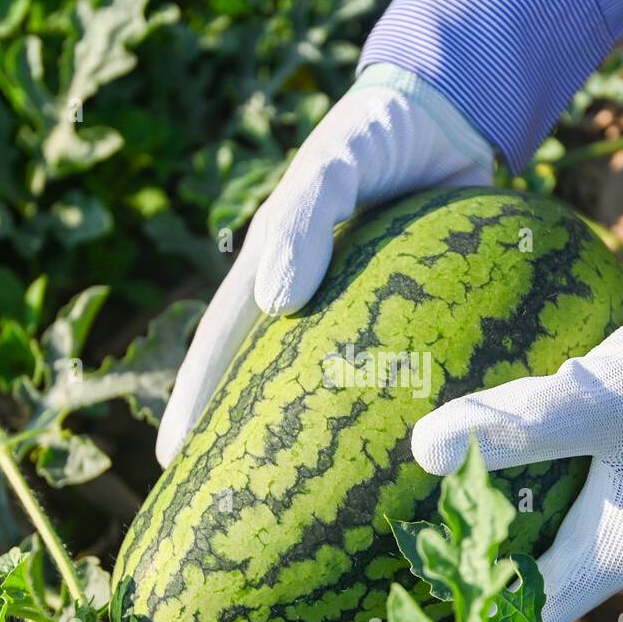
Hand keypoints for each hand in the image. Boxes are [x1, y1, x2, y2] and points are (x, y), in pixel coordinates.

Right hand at [155, 63, 493, 465]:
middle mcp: (309, 303)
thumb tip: (274, 302)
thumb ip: (302, 219)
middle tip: (222, 504)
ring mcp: (359, 317)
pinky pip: (392, 378)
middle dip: (240, 439)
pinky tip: (393, 460)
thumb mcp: (333, 163)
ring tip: (300, 505)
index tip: (171, 463)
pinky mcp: (411, 321)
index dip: (194, 401)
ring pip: (325, 392)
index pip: (223, 345)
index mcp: (274, 271)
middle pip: (264, 383)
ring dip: (308, 444)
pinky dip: (383, 417)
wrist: (451, 116)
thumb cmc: (379, 132)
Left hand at [390, 230, 622, 621]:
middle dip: (469, 601)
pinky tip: (485, 486)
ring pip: (550, 558)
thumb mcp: (599, 397)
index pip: (527, 618)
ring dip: (493, 559)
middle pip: (534, 596)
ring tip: (424, 548)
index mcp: (618, 549)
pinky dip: (520, 517)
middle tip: (397, 597)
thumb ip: (517, 426)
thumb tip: (424, 451)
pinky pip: (565, 521)